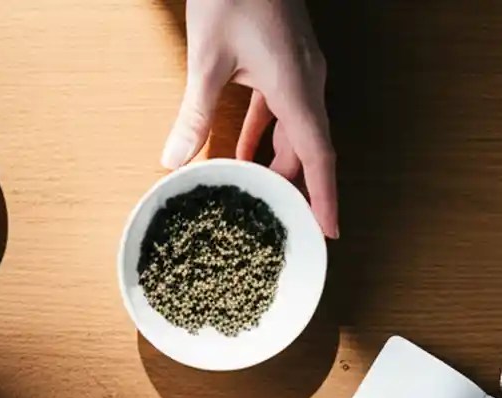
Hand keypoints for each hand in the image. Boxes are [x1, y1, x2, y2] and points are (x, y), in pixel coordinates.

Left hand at [162, 0, 337, 237]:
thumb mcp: (206, 61)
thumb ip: (193, 114)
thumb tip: (172, 160)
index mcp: (297, 87)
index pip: (319, 155)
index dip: (324, 196)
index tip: (329, 231)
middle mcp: (307, 82)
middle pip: (308, 148)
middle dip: (296, 187)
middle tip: (283, 223)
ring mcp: (299, 71)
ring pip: (295, 129)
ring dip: (277, 161)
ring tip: (258, 194)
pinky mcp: (285, 61)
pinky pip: (282, 109)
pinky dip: (265, 134)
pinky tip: (242, 153)